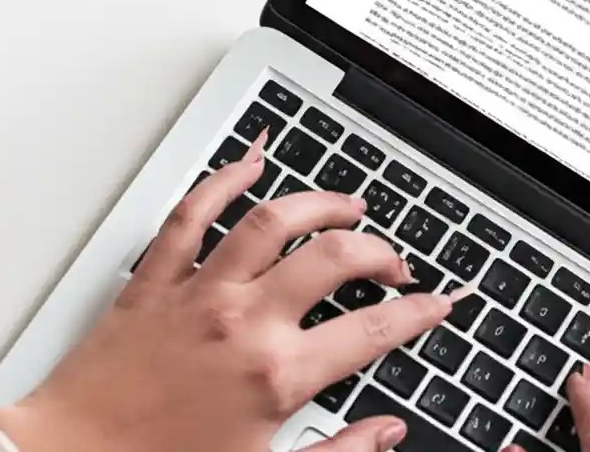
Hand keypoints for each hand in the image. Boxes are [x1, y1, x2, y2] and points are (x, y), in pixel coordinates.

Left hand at [0, 132, 457, 450]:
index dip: (419, 312)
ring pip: (270, 221)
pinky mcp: (153, 281)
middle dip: (379, 251)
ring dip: (317, 203)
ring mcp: (196, 293)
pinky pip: (189, 215)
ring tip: (345, 204)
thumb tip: (385, 434)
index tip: (436, 303)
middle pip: (332, 259)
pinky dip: (220, 181)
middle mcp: (242, 322)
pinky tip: (245, 164)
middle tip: (394, 259)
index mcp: (276, 376)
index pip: (373, 330)